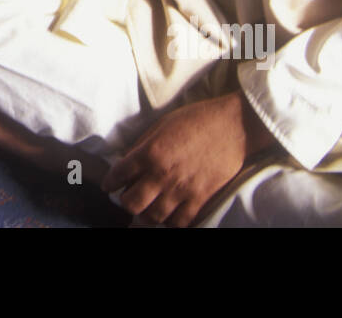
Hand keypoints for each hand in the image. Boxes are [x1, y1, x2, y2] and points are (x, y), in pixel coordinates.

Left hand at [100, 92, 276, 226]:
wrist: (233, 125)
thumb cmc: (197, 119)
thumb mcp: (162, 124)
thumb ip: (143, 144)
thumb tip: (127, 160)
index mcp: (150, 152)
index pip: (118, 174)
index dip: (110, 182)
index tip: (109, 185)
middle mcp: (163, 174)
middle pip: (132, 203)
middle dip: (126, 202)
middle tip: (128, 198)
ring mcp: (182, 189)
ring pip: (153, 217)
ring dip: (146, 214)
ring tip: (147, 208)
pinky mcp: (201, 199)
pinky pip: (179, 222)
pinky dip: (170, 221)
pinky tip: (168, 214)